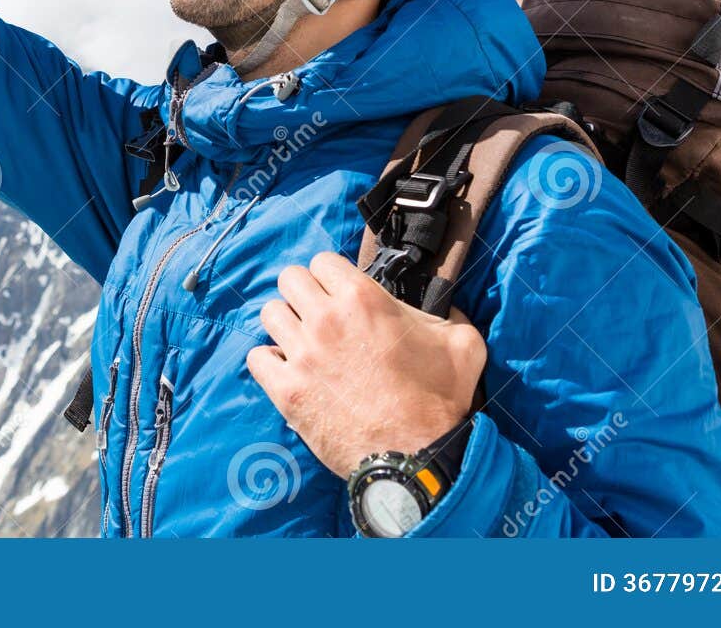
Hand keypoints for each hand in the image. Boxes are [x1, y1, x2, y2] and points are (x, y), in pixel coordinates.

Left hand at [246, 251, 485, 479]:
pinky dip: (269, 362)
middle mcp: (326, 319)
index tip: (339, 294)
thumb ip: (448, 315)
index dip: (331, 276)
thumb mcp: (463, 345)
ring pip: (270, 314)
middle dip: (303, 292)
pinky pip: (257, 358)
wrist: (417, 457)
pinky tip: (289, 370)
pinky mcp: (287, 389)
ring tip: (302, 341)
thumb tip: (445, 309)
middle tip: (318, 314)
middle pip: (289, 279)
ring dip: (285, 324)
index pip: (323, 261)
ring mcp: (303, 354)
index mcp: (363, 299)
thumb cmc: (440, 402)